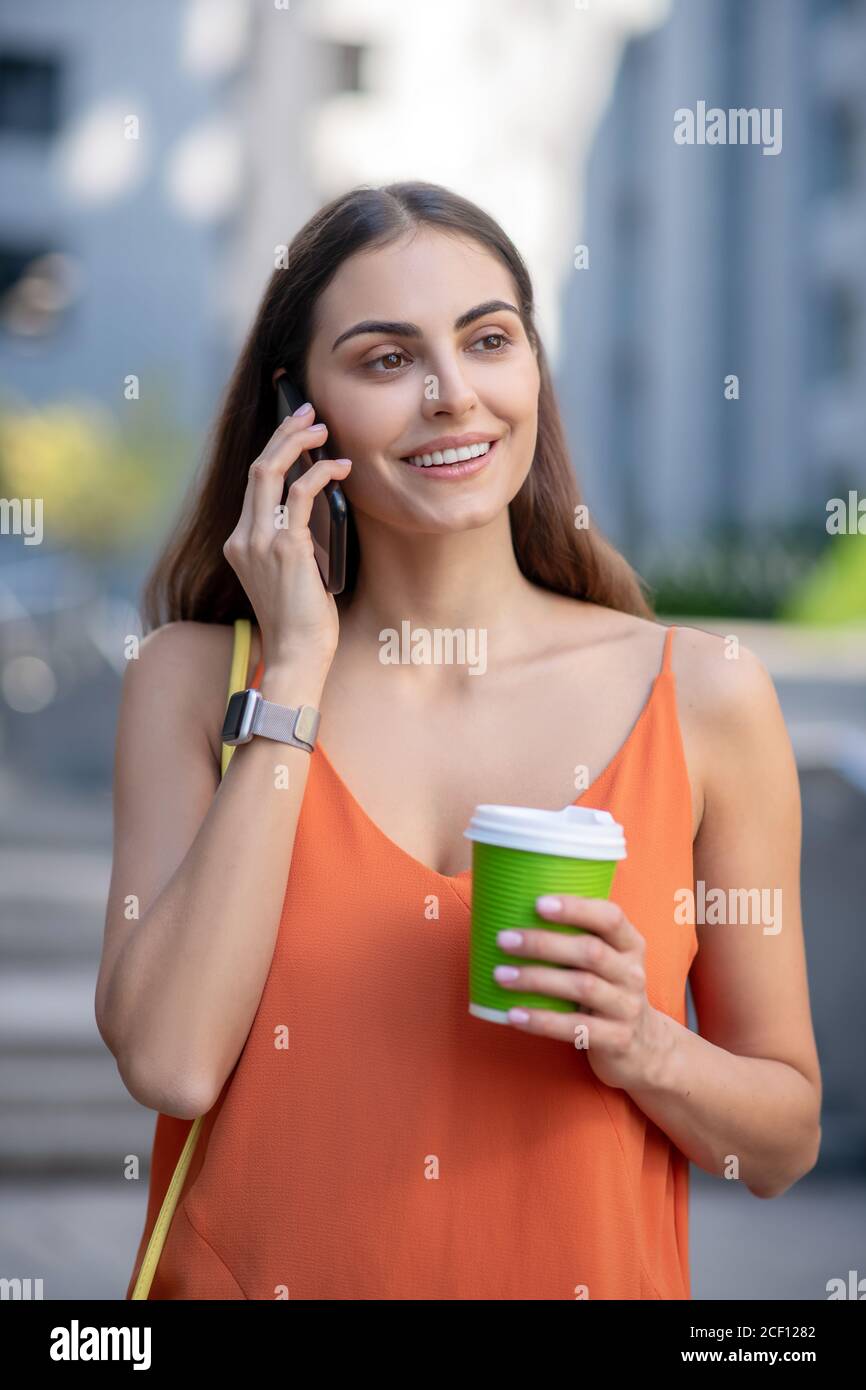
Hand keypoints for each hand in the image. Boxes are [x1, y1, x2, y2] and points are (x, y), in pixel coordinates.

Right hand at [222, 402, 351, 672]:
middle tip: (307, 411)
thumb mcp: (291, 573)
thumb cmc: (301, 620)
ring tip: (322, 428)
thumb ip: (294, 539)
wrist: (296, 654)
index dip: (274, 451)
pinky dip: (320, 474)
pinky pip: (300, 495)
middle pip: (257, 468)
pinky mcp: (285, 548)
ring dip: (297, 443)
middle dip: (283, 433)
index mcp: (240, 543)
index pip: (254, 485)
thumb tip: (319, 503)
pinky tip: (340, 468)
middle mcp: (243, 538)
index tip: (294, 429)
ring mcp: (260, 542)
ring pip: (270, 472)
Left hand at [493, 895, 660, 1090]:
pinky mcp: (616, 1039)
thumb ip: (579, 938)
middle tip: (504, 940)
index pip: (610, 917)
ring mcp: (627, 1007)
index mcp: (630, 945)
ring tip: (501, 975)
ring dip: (537, 979)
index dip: (575, 909)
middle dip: (543, 944)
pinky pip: (575, 1027)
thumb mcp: (607, 961)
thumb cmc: (608, 990)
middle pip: (590, 952)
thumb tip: (515, 912)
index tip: (538, 903)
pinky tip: (513, 1014)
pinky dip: (541, 1020)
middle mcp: (633, 973)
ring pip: (582, 986)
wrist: (644, 1047)